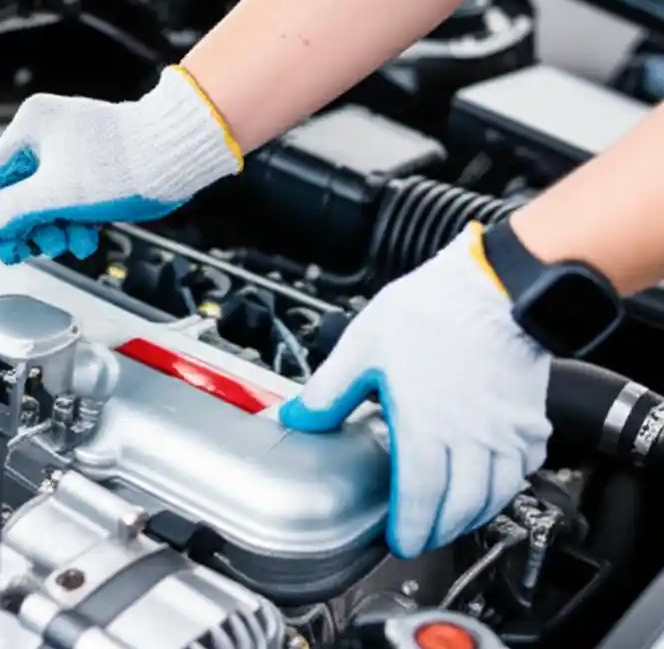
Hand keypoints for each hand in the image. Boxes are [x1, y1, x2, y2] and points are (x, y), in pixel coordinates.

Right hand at [0, 66, 241, 262]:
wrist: (177, 155)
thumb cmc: (123, 162)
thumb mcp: (54, 194)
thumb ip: (8, 213)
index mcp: (30, 126)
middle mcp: (48, 135)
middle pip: (15, 194)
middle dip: (22, 228)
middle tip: (21, 252)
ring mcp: (71, 152)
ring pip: (43, 204)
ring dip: (52, 230)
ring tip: (67, 241)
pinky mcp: (93, 171)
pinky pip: (68, 204)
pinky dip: (73, 224)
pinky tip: (86, 235)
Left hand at [279, 224, 551, 557]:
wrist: (496, 285)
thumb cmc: (434, 311)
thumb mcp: (362, 348)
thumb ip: (328, 391)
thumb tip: (296, 416)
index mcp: (427, 427)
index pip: (420, 500)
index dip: (410, 529)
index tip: (400, 541)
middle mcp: (473, 438)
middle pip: (461, 507)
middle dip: (439, 530)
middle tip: (421, 536)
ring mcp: (507, 432)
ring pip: (496, 495)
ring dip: (473, 515)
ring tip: (450, 517)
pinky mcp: (530, 419)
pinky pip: (523, 468)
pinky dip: (505, 486)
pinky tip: (489, 482)